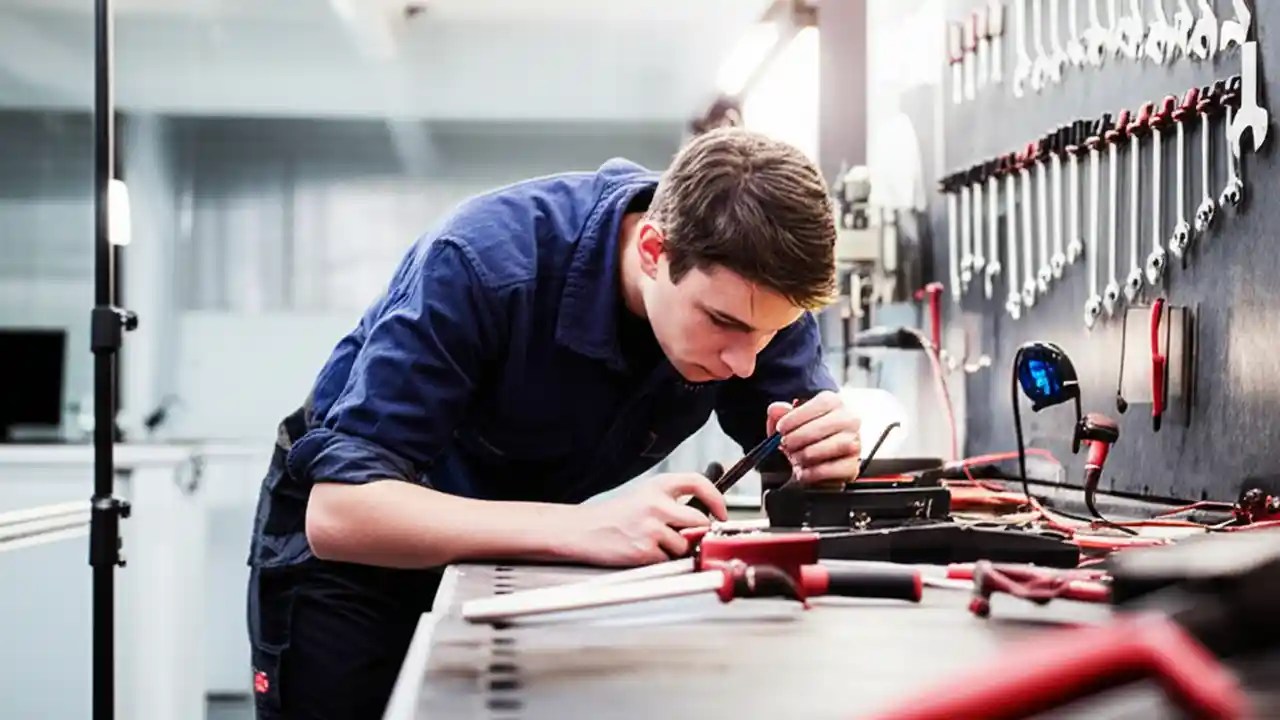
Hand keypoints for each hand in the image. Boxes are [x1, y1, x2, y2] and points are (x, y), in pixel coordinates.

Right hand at [567, 474, 728, 566]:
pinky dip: (661, 560)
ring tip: (655, 543)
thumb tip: (705, 514)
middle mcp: (656, 504)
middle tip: (690, 535)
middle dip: (699, 532)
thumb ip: (672, 501)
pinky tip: (644, 551)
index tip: (721, 512)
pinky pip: (668, 560)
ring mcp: (651, 528)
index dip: (716, 498)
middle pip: (700, 520)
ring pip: (685, 544)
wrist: (582, 530)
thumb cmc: (613, 515)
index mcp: (657, 486)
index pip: (698, 482)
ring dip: (677, 549)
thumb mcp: (643, 496)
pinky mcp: (644, 550)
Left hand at [767, 391, 861, 484]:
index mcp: (834, 403)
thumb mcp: (790, 422)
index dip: (796, 417)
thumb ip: (781, 413)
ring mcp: (855, 443)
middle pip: (823, 426)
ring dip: (807, 454)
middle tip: (786, 445)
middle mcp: (849, 420)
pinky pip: (835, 469)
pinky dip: (814, 472)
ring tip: (795, 458)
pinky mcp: (853, 467)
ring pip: (833, 446)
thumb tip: (775, 409)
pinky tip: (803, 471)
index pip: (821, 403)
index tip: (781, 428)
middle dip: (798, 437)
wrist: (819, 461)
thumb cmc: (806, 437)